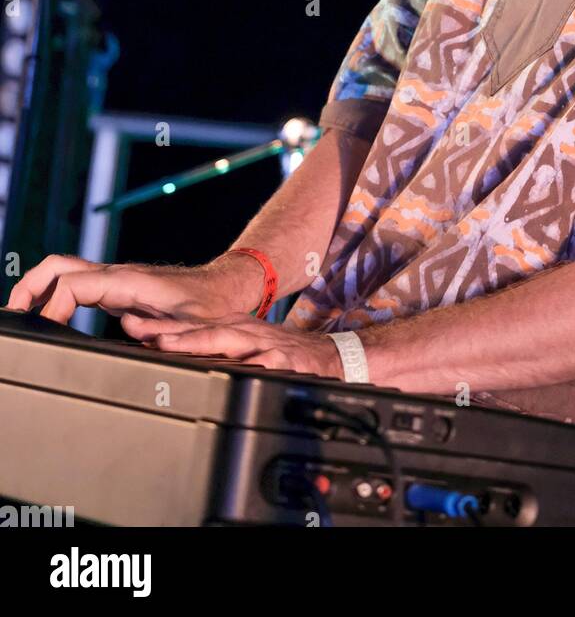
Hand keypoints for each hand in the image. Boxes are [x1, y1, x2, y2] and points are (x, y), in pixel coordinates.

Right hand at [5, 251, 265, 324]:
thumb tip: (129, 329)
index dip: (52, 306)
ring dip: (37, 291)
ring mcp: (117, 282)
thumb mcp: (198, 324)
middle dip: (29, 287)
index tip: (44, 331)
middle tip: (13, 318)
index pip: (74, 284)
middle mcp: (119, 277)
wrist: (232, 289)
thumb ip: (169, 330)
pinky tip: (48, 322)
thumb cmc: (217, 306)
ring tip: (20, 320)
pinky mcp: (119, 292)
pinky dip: (54, 298)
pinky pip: (77, 288)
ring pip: (65, 274)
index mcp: (131, 281)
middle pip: (59, 267)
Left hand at [120, 311, 341, 374]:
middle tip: (142, 330)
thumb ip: (214, 352)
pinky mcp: (286, 360)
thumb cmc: (283, 355)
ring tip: (170, 343)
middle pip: (202, 330)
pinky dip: (248, 363)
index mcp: (233, 330)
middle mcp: (245, 333)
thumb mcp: (246, 349)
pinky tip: (235, 365)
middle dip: (171, 331)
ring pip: (227, 341)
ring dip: (198, 341)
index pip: (191, 326)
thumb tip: (171, 355)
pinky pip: (265, 362)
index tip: (129, 323)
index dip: (159, 325)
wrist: (332, 356)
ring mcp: (264, 345)